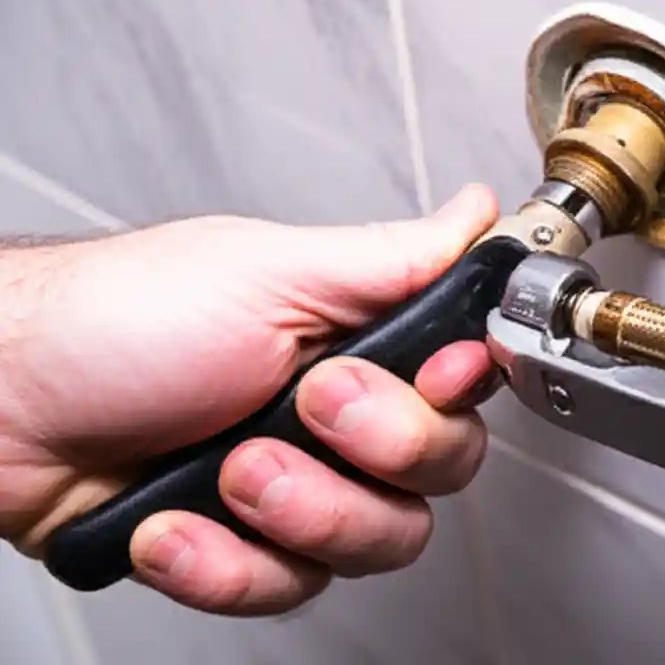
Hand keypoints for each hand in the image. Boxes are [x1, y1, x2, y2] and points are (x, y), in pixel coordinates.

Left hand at [0, 184, 499, 615]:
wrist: (0, 402)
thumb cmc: (115, 319)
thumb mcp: (269, 271)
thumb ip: (392, 258)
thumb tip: (479, 215)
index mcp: (361, 341)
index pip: (470, 384)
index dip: (457, 394)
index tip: (427, 378)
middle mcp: (342, 419)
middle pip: (441, 473)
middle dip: (372, 449)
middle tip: (302, 406)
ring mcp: (298, 489)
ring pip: (378, 542)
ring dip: (297, 510)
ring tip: (222, 471)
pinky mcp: (245, 551)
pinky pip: (286, 587)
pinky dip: (224, 563)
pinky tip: (173, 522)